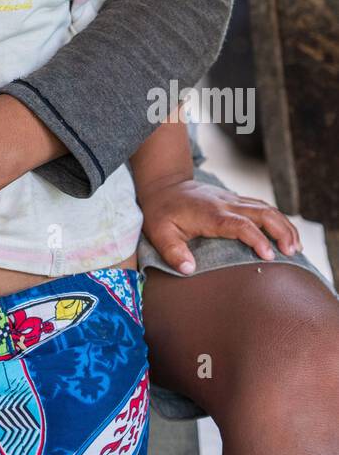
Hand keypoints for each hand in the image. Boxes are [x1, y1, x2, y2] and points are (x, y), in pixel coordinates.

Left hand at [138, 179, 300, 273]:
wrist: (164, 185)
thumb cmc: (161, 212)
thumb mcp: (159, 233)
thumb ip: (173, 252)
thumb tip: (189, 270)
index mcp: (210, 214)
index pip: (240, 224)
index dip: (256, 239)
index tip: (269, 256)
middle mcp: (225, 204)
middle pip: (261, 212)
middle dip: (280, 231)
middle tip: (292, 252)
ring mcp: (231, 200)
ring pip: (265, 207)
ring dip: (283, 224)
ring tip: (295, 247)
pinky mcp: (234, 200)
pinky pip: (261, 206)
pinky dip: (277, 218)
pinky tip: (286, 234)